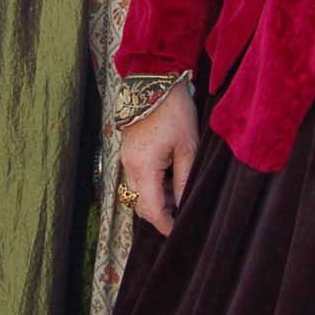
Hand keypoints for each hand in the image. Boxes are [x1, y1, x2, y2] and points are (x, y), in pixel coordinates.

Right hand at [121, 80, 199, 235]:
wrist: (154, 82)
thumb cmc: (174, 112)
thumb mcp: (188, 147)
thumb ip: (185, 179)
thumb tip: (186, 204)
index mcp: (144, 166)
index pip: (152, 209)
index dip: (165, 224)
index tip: (179, 232)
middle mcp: (130, 166)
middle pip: (141, 205)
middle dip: (161, 214)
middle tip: (183, 213)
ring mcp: (126, 159)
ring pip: (138, 192)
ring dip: (157, 199)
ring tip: (180, 191)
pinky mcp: (127, 152)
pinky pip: (137, 178)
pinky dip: (152, 185)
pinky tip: (170, 176)